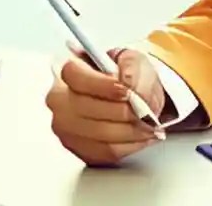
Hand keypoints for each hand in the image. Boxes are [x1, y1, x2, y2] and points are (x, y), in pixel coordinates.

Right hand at [45, 46, 167, 165]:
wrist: (130, 100)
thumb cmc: (127, 79)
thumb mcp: (133, 61)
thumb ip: (132, 67)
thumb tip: (130, 85)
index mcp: (71, 72)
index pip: (77, 77)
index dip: (102, 86)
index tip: (126, 90)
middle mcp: (62, 101)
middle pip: (88, 109)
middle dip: (123, 111)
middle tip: (145, 111)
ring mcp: (67, 128)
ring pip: (100, 133)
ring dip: (131, 131)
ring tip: (149, 125)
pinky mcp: (80, 150)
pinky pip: (106, 151)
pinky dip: (130, 145)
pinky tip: (142, 136)